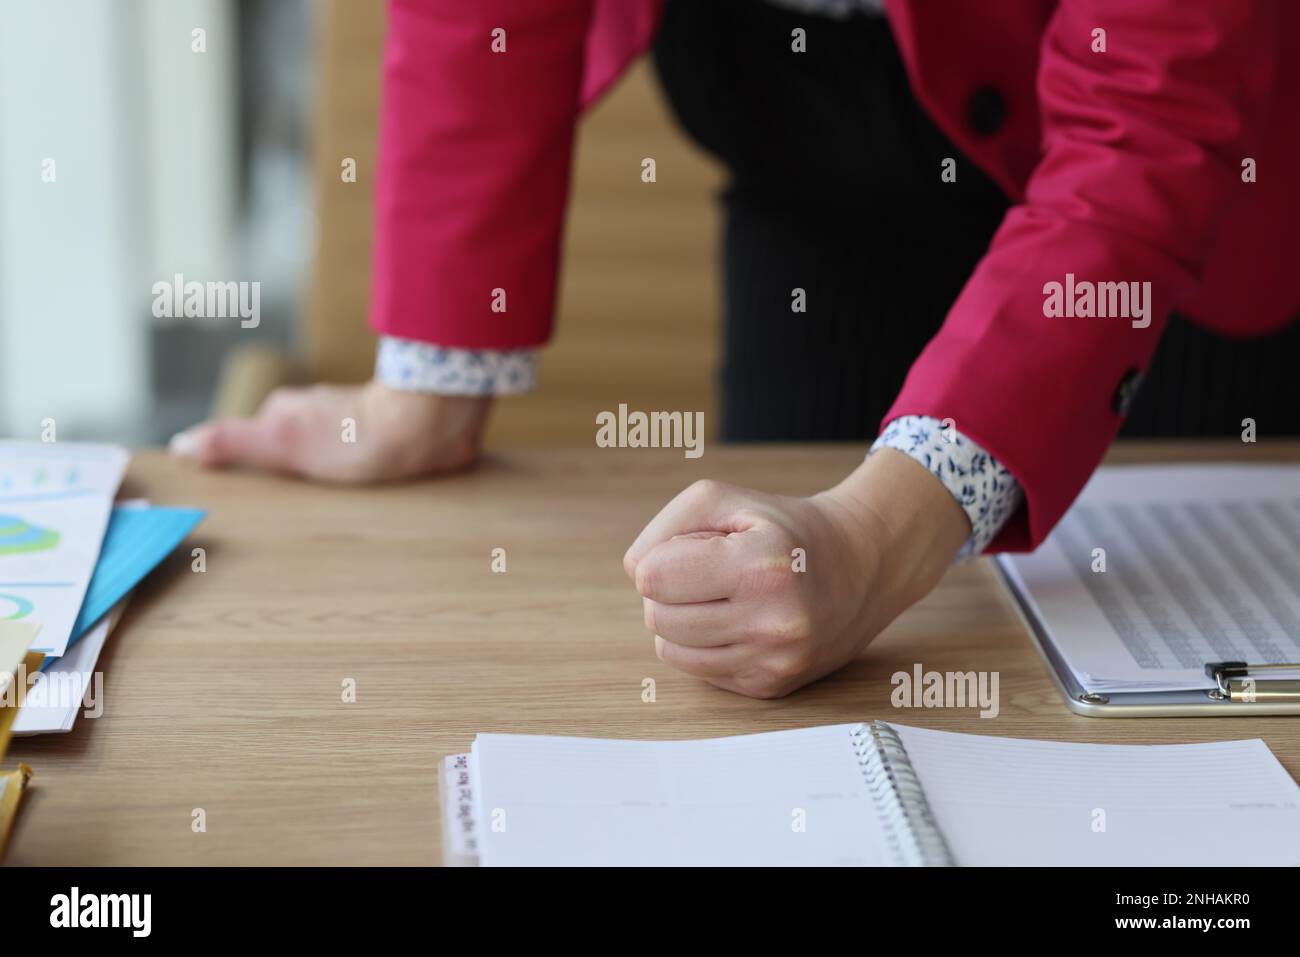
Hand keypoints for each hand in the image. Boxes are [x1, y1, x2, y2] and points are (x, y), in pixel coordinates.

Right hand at [169, 380, 492, 481]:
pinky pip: (364, 455)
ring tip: (331, 499)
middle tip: (297, 503)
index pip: (256, 441)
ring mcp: (354, 418)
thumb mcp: (281, 444)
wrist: (426, 428)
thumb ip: (232, 443)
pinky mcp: (389, 432)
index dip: (257, 465)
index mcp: (287, 409)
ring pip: (327, 449)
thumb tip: (179, 444)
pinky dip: (360, 470)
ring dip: (328, 471)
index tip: (262, 493)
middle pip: (291, 444)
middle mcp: (317, 409)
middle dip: (292, 470)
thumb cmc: (353, 438)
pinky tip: (366, 486)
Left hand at [623, 448, 969, 697]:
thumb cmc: (783, 529)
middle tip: (709, 573)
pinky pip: (698, 671)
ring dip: (682, 620)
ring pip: (670, 650)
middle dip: (670, 590)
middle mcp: (772, 622)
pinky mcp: (771, 687)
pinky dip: (704, 645)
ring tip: (722, 597)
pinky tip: (738, 622)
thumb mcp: (724, 500)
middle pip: (657, 617)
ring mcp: (774, 661)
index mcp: (760, 566)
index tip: (696, 549)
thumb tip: (636, 577)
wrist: (861, 565)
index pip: (652, 578)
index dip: (662, 558)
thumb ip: (663, 529)